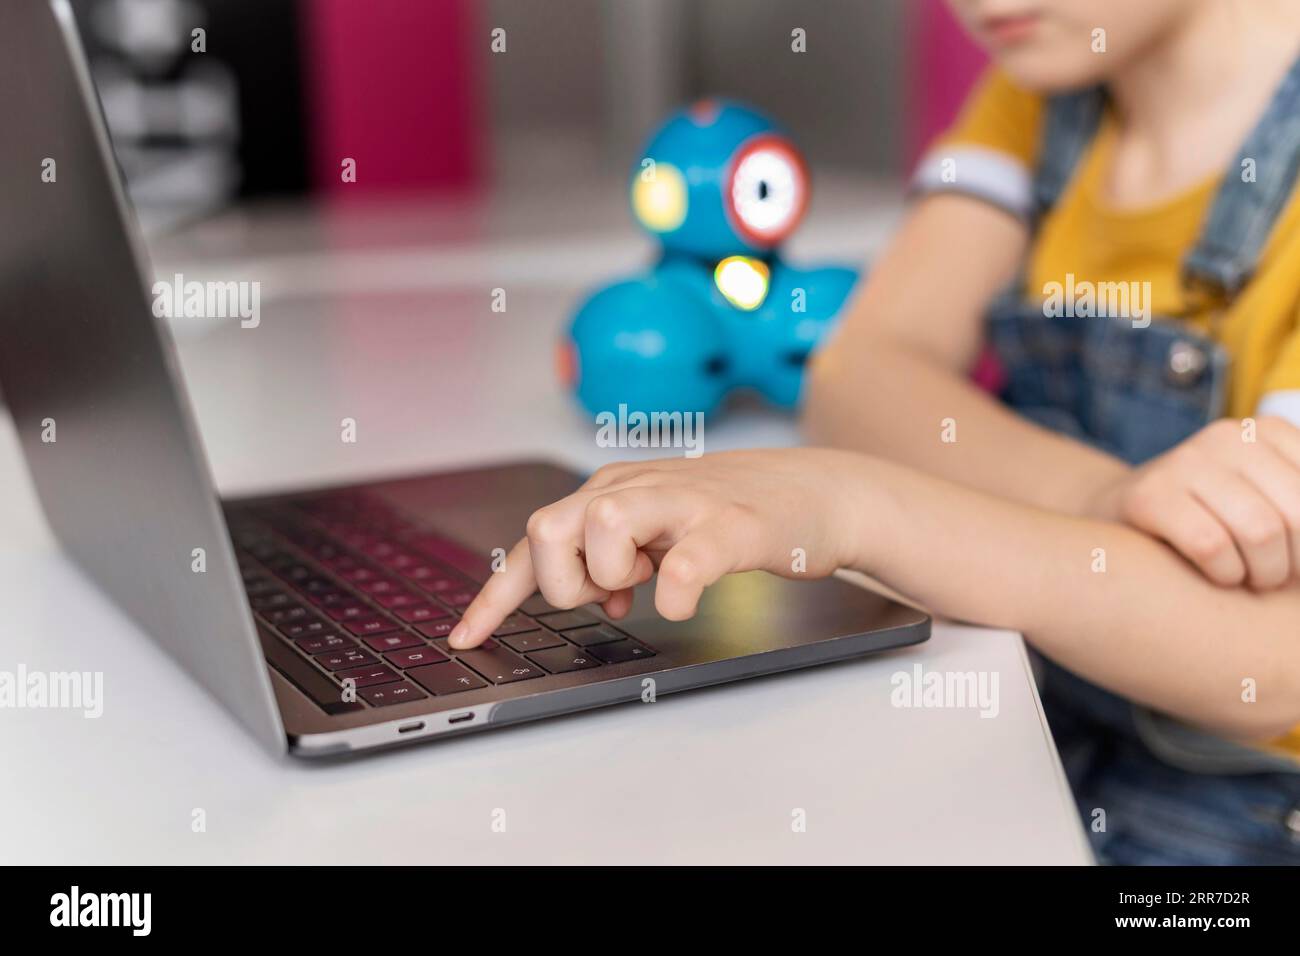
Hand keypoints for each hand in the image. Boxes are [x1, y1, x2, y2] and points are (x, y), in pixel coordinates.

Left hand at [448, 449, 867, 647]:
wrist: (818, 494)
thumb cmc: (735, 514)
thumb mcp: (661, 533)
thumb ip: (621, 557)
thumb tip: (595, 596)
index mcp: (613, 494)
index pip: (535, 542)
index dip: (495, 595)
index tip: (464, 638)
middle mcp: (637, 488)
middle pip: (549, 525)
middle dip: (563, 580)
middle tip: (611, 594)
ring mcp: (685, 502)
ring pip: (603, 524)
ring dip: (611, 573)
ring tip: (648, 582)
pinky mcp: (734, 524)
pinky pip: (688, 558)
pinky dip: (674, 590)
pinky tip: (681, 599)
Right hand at [1087, 417, 1299, 589]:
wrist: (1118, 514)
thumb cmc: (1212, 518)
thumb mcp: (1268, 498)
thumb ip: (1299, 510)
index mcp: (1270, 431)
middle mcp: (1229, 436)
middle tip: (1282, 578)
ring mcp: (1185, 461)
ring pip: (1261, 532)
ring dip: (1265, 574)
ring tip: (1253, 579)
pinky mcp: (1149, 495)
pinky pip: (1212, 547)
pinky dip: (1225, 574)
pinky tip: (1218, 575)